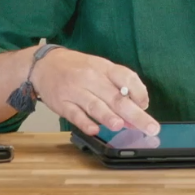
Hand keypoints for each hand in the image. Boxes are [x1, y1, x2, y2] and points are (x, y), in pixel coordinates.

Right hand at [31, 47, 160, 135]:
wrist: (44, 64)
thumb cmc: (77, 68)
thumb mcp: (99, 68)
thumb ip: (118, 87)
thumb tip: (138, 108)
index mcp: (104, 68)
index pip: (126, 77)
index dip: (139, 91)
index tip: (145, 104)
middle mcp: (91, 78)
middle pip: (116, 97)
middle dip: (135, 114)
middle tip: (150, 127)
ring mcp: (75, 91)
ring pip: (95, 105)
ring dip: (108, 117)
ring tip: (120, 126)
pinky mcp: (62, 104)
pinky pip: (75, 114)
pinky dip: (85, 123)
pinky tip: (94, 130)